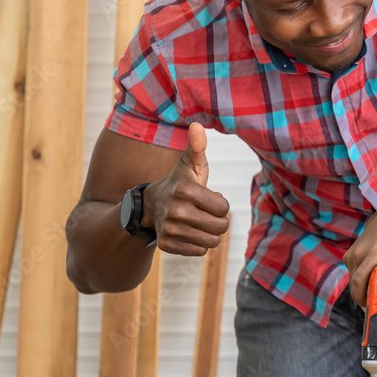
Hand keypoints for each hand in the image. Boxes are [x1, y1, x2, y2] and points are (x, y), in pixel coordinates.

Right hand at [143, 122, 229, 255]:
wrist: (152, 204)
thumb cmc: (180, 181)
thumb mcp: (190, 163)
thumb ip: (197, 146)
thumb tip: (196, 125)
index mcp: (185, 190)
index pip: (224, 208)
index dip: (221, 204)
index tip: (209, 198)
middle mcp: (176, 211)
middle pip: (220, 228)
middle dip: (218, 220)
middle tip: (205, 212)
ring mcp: (169, 229)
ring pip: (211, 242)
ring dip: (210, 233)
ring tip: (198, 221)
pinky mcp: (166, 245)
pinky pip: (199, 252)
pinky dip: (198, 244)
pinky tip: (188, 231)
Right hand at [343, 204, 376, 306]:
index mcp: (376, 253)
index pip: (361, 282)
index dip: (364, 299)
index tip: (371, 309)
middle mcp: (360, 252)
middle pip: (355, 285)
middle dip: (362, 299)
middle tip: (373, 308)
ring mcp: (352, 253)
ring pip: (352, 281)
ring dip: (361, 289)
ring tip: (375, 291)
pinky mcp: (348, 255)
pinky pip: (352, 274)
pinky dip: (359, 280)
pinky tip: (371, 276)